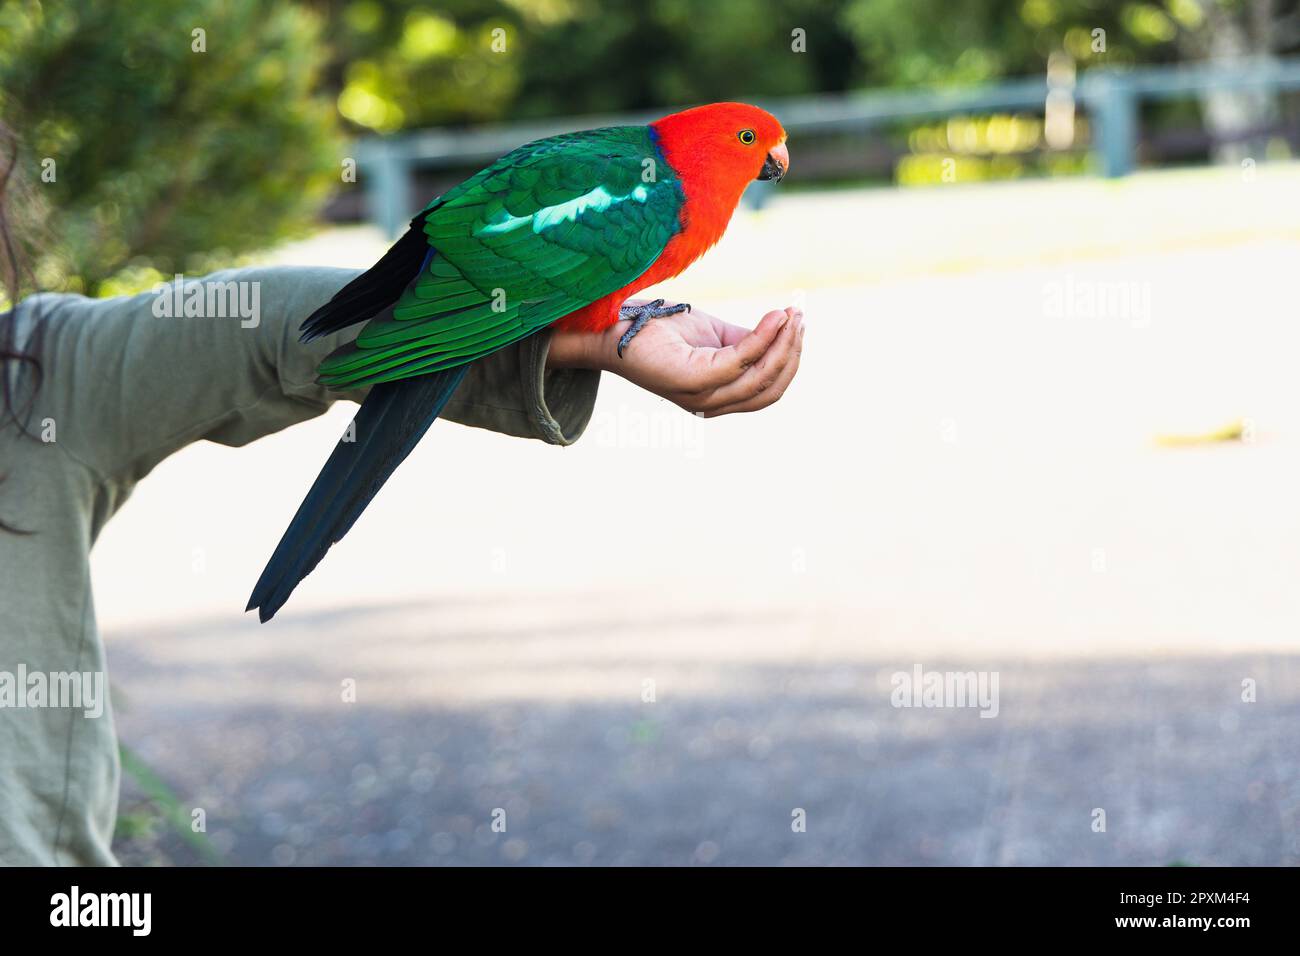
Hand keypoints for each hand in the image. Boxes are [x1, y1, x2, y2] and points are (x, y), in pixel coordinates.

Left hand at [547, 301, 803, 416]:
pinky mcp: (690, 381)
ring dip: (783, 345)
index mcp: (719, 398)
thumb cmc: (663, 330)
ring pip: (759, 379)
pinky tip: (772, 317)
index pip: (769, 391)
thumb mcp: (715, 337)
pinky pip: (739, 361)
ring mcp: (700, 397)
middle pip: (770, 389)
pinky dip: (762, 338)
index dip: (791, 360)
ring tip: (790, 314)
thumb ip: (746, 342)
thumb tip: (781, 331)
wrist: (617, 327)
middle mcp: (711, 405)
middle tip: (800, 316)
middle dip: (793, 353)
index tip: (800, 325)